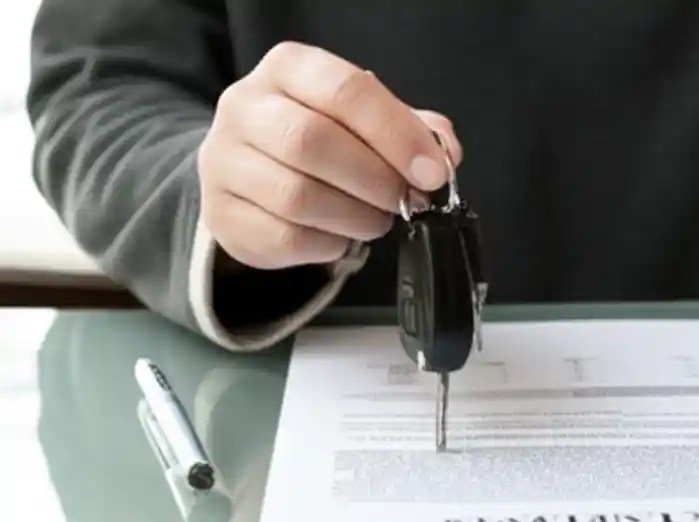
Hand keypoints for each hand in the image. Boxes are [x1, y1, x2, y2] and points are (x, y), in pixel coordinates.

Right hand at [197, 42, 462, 269]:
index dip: (396, 134)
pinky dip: (328, 244)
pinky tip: (340, 235)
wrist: (251, 170)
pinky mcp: (222, 214)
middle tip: (406, 200)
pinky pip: (285, 237)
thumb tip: (444, 154)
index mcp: (289, 68)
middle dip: (376, 180)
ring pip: (298, 196)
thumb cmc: (323, 138)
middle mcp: (245, 107)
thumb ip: (411, 128)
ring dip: (356, 217)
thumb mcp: (366, 118)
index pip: (345, 91)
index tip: (431, 172)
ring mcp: (224, 161)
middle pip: (312, 141)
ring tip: (376, 218)